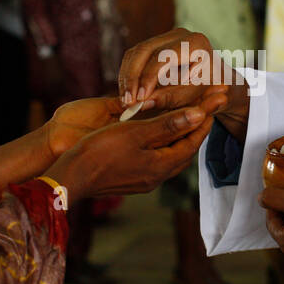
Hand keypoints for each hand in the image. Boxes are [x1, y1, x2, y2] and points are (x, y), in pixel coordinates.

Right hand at [48, 92, 226, 200]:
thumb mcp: (136, 133)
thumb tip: (199, 114)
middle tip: (204, 110)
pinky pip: (156, 160)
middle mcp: (157, 177)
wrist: (71, 177)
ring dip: (179, 138)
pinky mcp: (131, 180)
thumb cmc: (100, 152)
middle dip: (195, 130)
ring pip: (170, 157)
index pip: (192, 141)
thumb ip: (168, 124)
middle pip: (184, 151)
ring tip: (184, 121)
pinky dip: (162, 145)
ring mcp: (144, 181)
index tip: (213, 103)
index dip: (204, 120)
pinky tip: (155, 137)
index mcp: (162, 165)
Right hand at [117, 28, 248, 139]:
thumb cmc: (210, 93)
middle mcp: (181, 34)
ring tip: (124, 100)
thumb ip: (170, 99)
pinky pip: (134, 56)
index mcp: (196, 43)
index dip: (148, 78)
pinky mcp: (156, 44)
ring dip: (127, 76)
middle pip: (145, 49)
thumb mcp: (194, 99)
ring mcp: (167, 36)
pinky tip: (126, 93)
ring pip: (136, 52)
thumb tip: (141, 104)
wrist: (219, 84)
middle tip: (126, 100)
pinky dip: (128, 74)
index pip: (164, 56)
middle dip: (133, 77)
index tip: (138, 100)